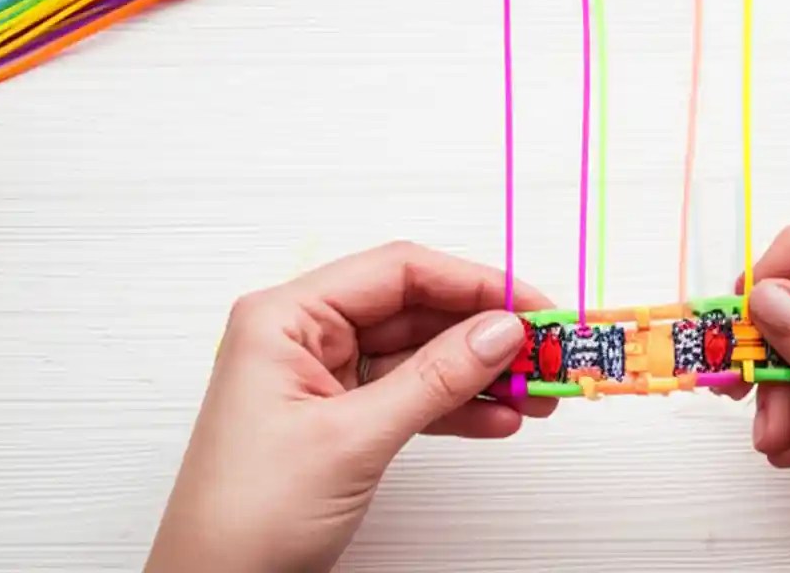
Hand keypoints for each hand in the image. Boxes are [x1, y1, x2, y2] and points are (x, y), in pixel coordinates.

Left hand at [145, 242, 554, 572]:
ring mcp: (324, 379)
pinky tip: (500, 419)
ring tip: (535, 391)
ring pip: (422, 355)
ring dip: (480, 373)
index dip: (473, 283)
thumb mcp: (353, 439)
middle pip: (416, 311)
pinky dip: (458, 407)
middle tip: (545, 351)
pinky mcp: (342, 418)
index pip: (397, 273)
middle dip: (484, 332)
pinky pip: (413, 396)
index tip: (531, 306)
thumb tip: (500, 330)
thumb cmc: (245, 516)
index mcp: (286, 318)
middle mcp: (304, 337)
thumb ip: (435, 378)